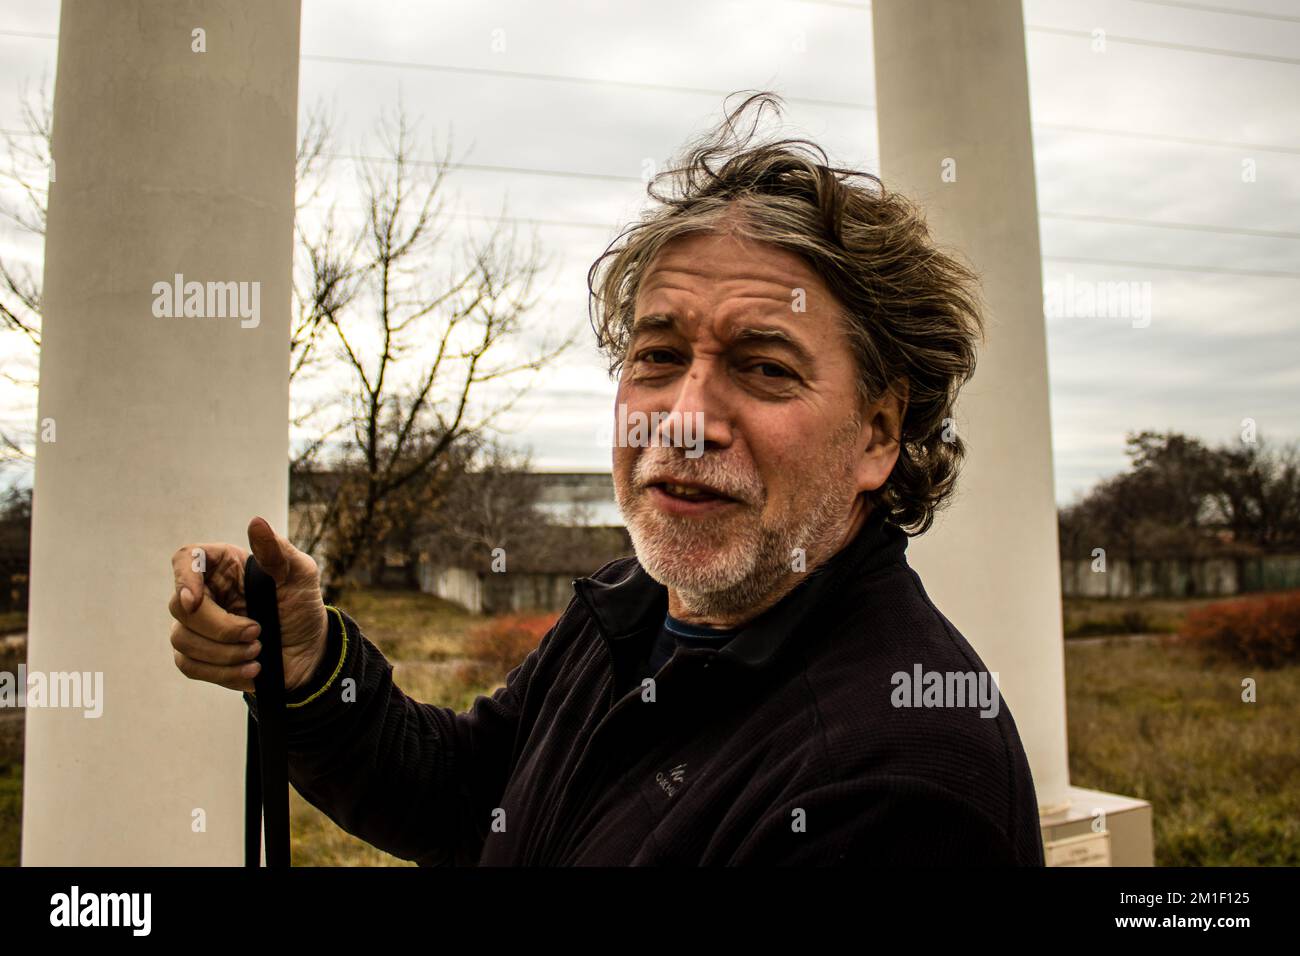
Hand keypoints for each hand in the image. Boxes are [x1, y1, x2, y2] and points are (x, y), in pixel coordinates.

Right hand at [169, 516, 329, 693]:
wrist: (309, 650)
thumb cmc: (302, 605)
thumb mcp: (300, 575)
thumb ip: (277, 552)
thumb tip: (256, 523)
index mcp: (224, 565)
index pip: (185, 558)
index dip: (183, 578)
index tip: (195, 600)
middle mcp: (205, 592)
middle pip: (179, 606)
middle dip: (220, 627)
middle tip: (258, 633)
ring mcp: (197, 625)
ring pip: (182, 640)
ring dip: (224, 653)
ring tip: (259, 651)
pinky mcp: (200, 655)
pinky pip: (190, 666)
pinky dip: (223, 673)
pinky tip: (252, 670)